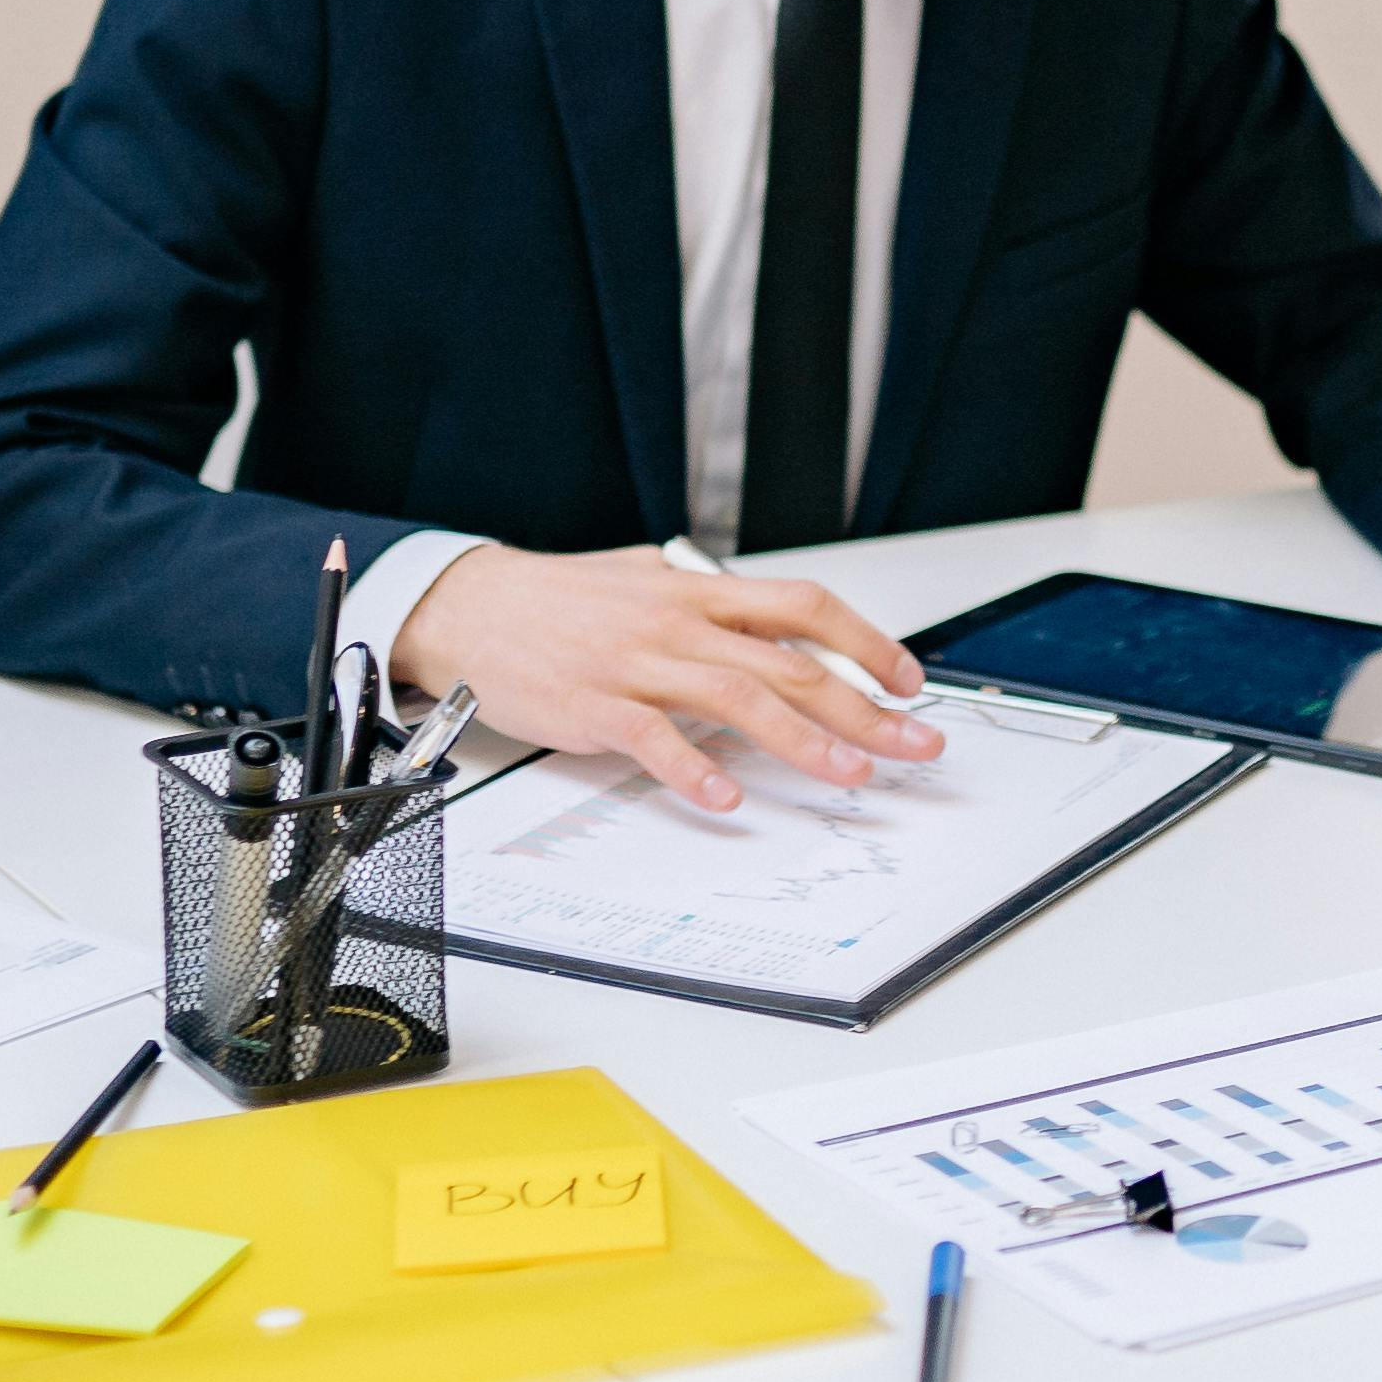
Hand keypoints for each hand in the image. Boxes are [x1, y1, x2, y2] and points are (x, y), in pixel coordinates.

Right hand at [390, 545, 943, 815]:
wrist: (467, 604)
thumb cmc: (557, 598)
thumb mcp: (645, 580)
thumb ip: (707, 603)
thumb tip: (768, 623)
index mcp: (698, 591)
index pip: (804, 608)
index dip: (866, 643)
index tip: (907, 681)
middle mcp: (680, 623)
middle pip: (792, 663)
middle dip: (864, 710)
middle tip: (914, 746)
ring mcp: (638, 663)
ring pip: (739, 699)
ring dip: (804, 741)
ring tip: (850, 776)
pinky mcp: (595, 704)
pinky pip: (654, 738)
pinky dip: (694, 770)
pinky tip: (728, 800)